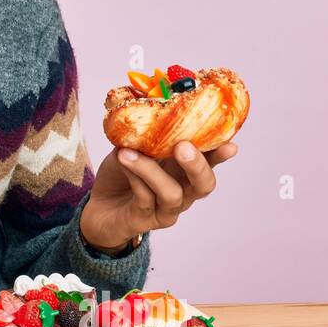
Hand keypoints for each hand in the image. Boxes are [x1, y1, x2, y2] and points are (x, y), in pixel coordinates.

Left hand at [79, 140, 238, 251]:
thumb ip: (145, 133)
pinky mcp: (144, 221)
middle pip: (204, 185)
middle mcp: (183, 192)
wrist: (97, 206)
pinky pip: (144, 199)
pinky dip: (133, 177)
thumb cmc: (121, 172)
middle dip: (197, 165)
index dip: (221, 154)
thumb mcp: (133, 146)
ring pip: (172, 194)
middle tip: (183, 147)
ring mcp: (165, 210)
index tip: (230, 144)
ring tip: (128, 153)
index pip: (211, 162)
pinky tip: (122, 161)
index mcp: (184, 170)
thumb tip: (148, 106)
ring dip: (151, 171)